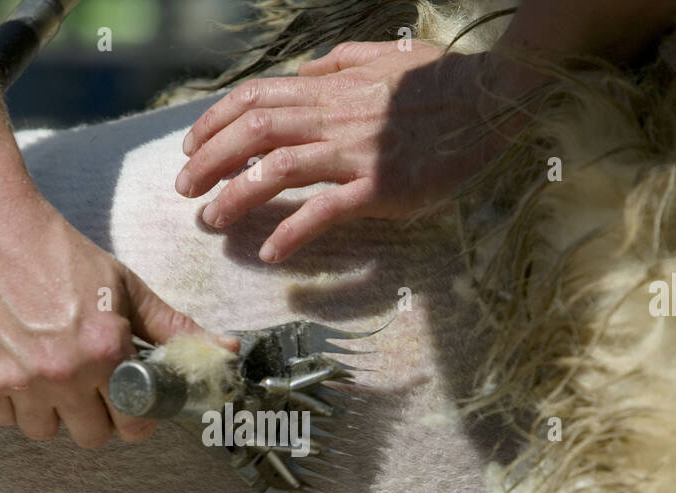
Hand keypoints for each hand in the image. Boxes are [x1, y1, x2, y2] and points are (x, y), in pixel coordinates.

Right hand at [0, 177, 233, 446]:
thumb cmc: (56, 251)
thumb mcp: (123, 286)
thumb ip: (173, 328)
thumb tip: (226, 350)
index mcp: (107, 350)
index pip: (135, 425)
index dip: (135, 416)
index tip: (127, 400)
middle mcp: (66, 372)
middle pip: (92, 436)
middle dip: (94, 416)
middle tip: (84, 383)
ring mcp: (21, 381)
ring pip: (46, 432)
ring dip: (50, 411)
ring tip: (46, 370)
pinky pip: (5, 419)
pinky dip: (10, 401)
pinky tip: (15, 364)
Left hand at [175, 40, 546, 262]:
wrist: (492, 101)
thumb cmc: (443, 80)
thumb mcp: (386, 57)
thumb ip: (340, 64)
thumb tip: (305, 69)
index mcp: (332, 88)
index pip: (256, 99)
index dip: (214, 122)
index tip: (190, 147)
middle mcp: (335, 117)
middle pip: (254, 133)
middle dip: (209, 161)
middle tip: (183, 190)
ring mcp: (356, 152)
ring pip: (278, 170)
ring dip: (236, 196)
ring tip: (210, 219)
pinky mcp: (380, 186)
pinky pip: (326, 210)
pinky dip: (293, 230)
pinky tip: (271, 251)